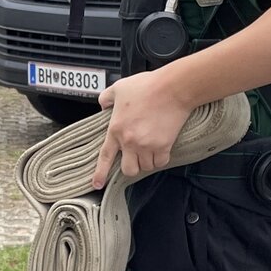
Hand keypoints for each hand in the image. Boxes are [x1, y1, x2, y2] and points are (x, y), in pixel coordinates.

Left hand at [93, 67, 192, 186]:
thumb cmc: (148, 86)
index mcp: (116, 129)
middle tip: (137, 157)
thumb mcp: (119, 87)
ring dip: (148, 161)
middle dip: (133, 166)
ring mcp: (147, 145)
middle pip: (129, 170)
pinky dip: (162, 158)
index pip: (105, 156)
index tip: (97, 184)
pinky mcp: (163, 146)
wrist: (172, 88)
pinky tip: (162, 148)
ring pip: (146, 167)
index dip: (100, 173)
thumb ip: (107, 98)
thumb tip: (104, 106)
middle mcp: (129, 141)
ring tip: (151, 147)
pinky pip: (161, 162)